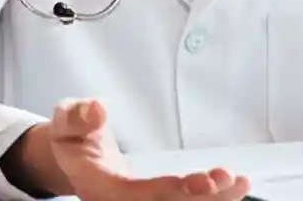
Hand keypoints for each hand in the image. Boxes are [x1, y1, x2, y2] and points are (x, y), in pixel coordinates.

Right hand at [49, 98, 250, 200]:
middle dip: (199, 200)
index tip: (200, 180)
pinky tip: (235, 186)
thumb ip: (76, 117)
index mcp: (99, 188)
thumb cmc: (74, 136)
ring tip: (238, 181)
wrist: (76, 155)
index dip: (170, 192)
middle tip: (225, 178)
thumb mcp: (65, 120)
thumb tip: (97, 110)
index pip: (135, 197)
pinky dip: (214, 199)